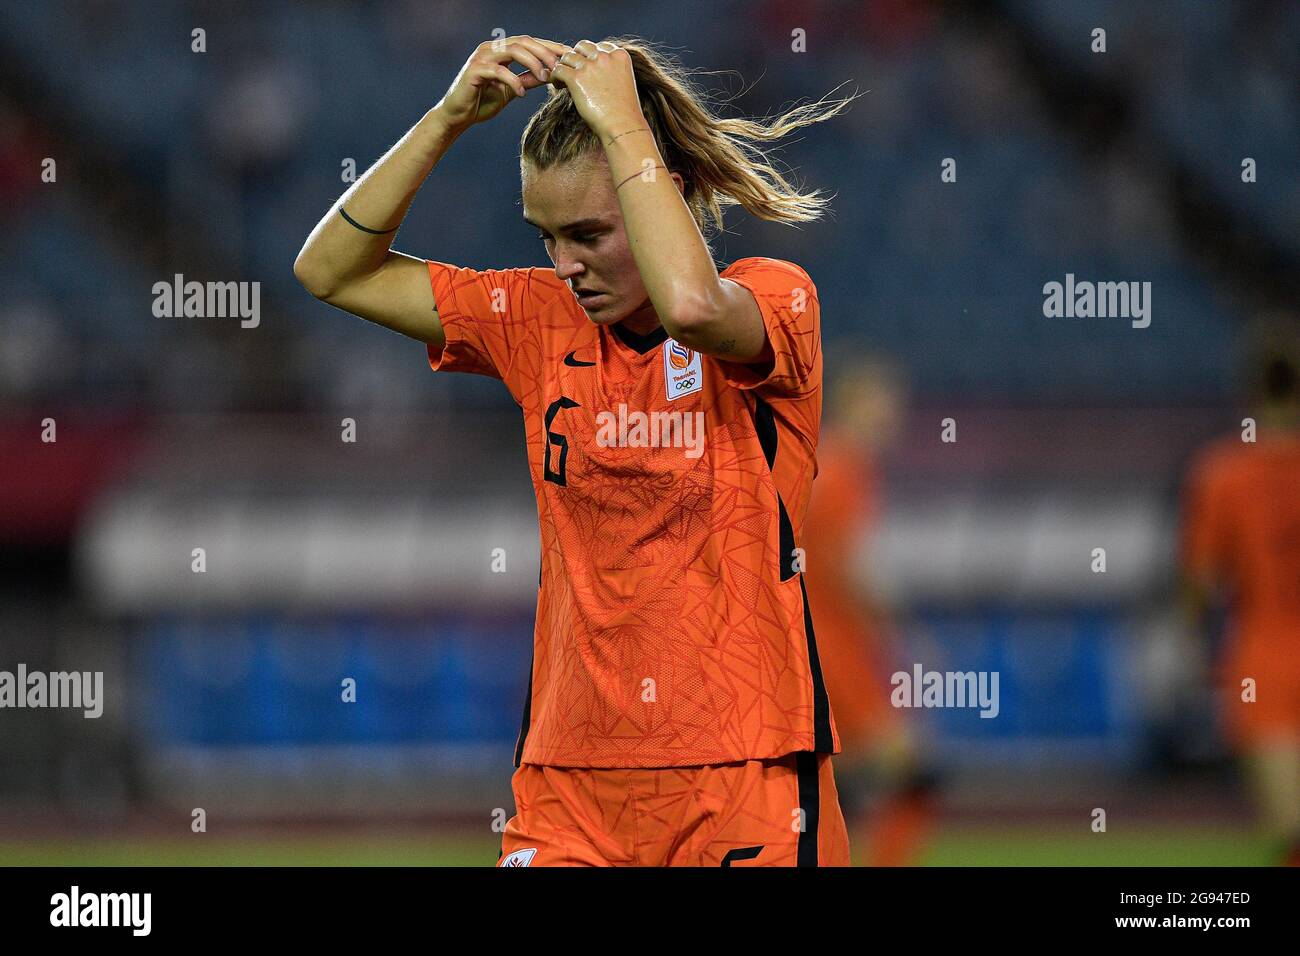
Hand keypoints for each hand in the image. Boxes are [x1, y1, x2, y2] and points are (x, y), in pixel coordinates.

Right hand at [434, 35, 569, 131]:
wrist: (458, 115)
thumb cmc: (483, 101)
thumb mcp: (512, 90)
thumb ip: (528, 79)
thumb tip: (552, 74)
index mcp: (501, 51)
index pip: (530, 42)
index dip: (550, 47)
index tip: (569, 56)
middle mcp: (491, 49)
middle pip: (524, 41)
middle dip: (545, 52)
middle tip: (561, 66)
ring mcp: (482, 57)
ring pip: (513, 51)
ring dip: (533, 63)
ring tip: (545, 77)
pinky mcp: (474, 70)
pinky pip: (499, 71)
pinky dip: (513, 81)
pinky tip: (521, 93)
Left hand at [548, 40, 645, 139]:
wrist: (622, 125)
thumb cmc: (624, 112)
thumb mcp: (623, 82)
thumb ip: (611, 70)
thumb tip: (593, 71)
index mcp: (619, 55)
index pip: (599, 46)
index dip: (590, 56)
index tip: (587, 69)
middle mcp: (604, 57)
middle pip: (582, 47)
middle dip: (576, 58)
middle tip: (573, 72)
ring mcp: (590, 66)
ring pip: (568, 57)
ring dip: (564, 67)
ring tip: (563, 81)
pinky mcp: (576, 78)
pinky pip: (558, 69)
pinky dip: (555, 76)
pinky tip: (558, 86)